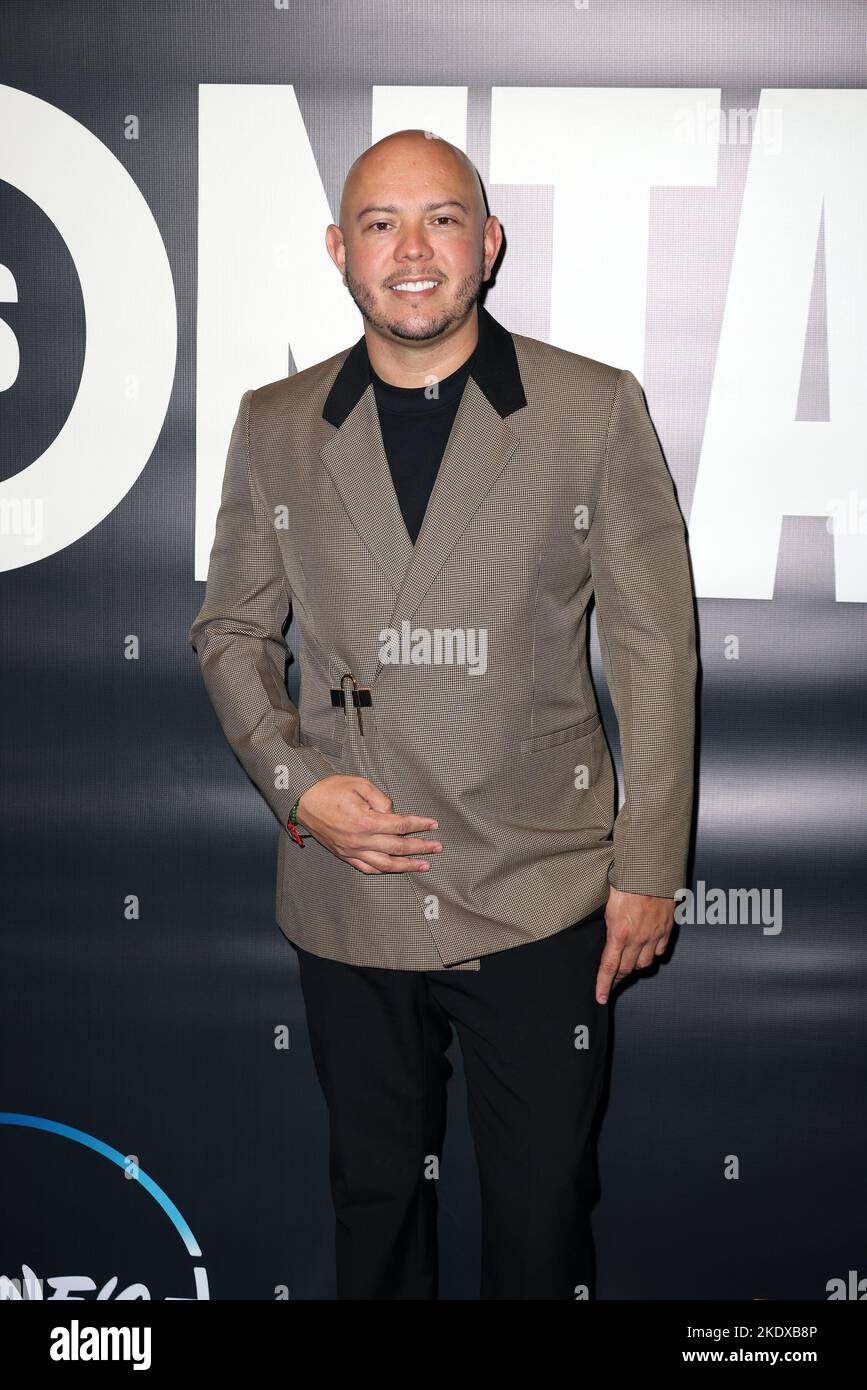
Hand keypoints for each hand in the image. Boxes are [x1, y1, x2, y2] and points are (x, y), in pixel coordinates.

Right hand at [296, 776, 442, 873]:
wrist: (302, 800)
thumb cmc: (330, 789)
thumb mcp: (360, 784)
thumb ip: (382, 800)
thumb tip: (395, 814)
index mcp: (365, 821)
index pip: (401, 825)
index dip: (420, 825)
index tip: (433, 825)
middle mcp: (360, 840)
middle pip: (398, 848)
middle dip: (421, 848)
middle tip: (437, 848)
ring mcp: (351, 851)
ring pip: (385, 865)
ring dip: (407, 866)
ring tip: (424, 865)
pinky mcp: (344, 855)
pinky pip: (367, 868)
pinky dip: (384, 871)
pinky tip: (396, 869)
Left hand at [595, 885, 673, 1003]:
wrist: (650, 870)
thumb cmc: (626, 882)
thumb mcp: (608, 906)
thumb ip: (610, 927)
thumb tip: (609, 940)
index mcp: (619, 934)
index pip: (609, 967)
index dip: (604, 985)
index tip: (601, 997)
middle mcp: (637, 939)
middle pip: (627, 968)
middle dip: (619, 977)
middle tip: (613, 979)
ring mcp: (654, 935)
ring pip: (644, 963)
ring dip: (636, 965)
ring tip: (630, 963)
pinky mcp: (666, 929)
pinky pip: (660, 951)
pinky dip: (653, 954)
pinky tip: (648, 950)